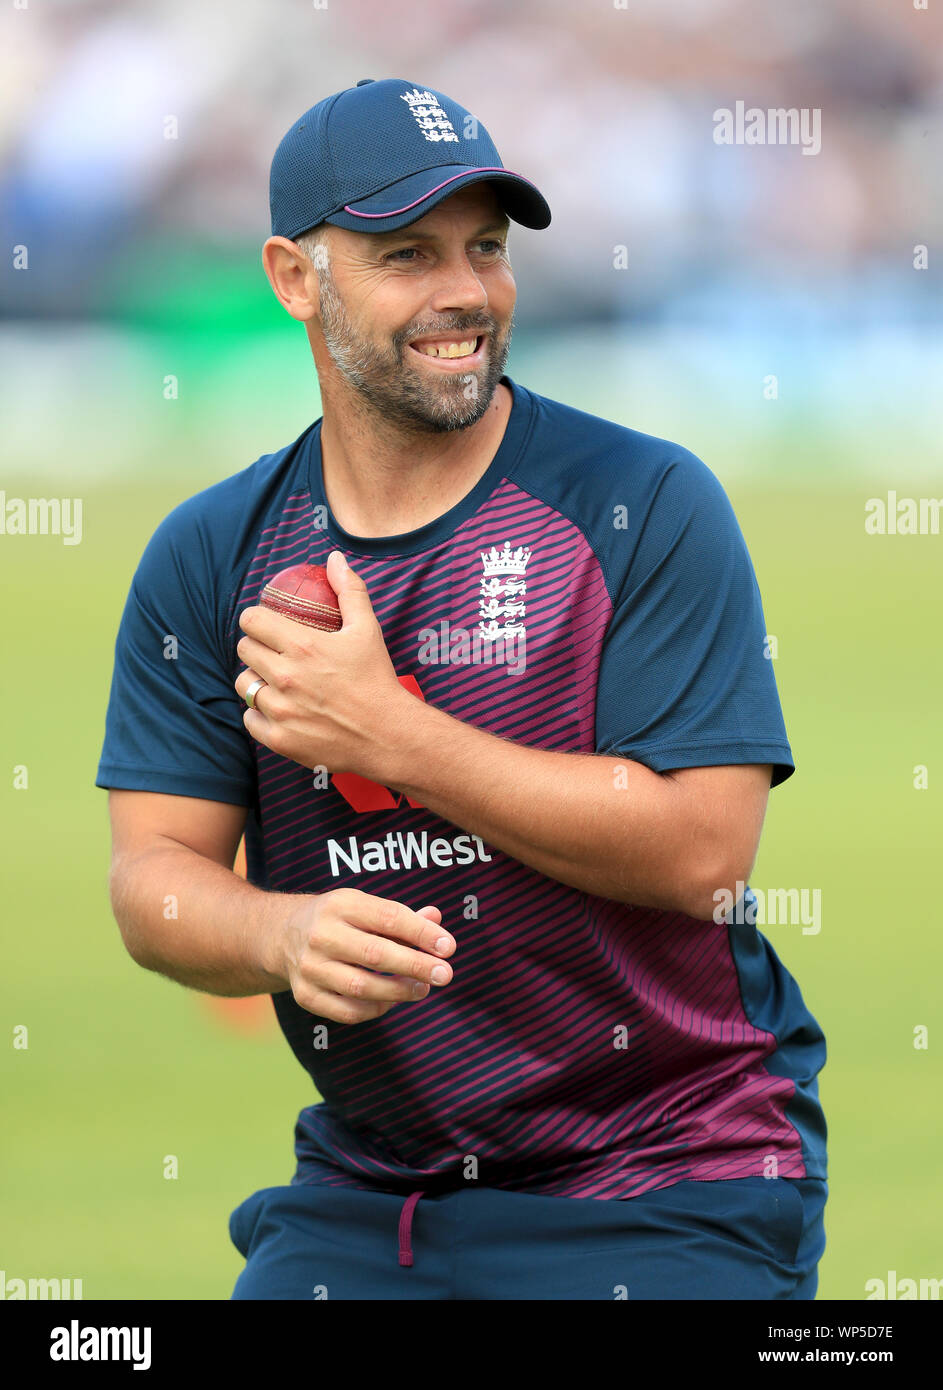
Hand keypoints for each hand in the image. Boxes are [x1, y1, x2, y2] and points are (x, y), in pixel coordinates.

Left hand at [235, 550, 412, 777]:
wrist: (387, 735)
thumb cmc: (377, 680)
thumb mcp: (367, 630)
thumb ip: (349, 591)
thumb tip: (335, 560)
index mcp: (302, 646)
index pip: (251, 621)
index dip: (255, 619)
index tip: (264, 624)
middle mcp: (285, 677)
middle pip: (244, 650)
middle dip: (255, 646)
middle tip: (272, 652)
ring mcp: (280, 710)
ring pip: (244, 684)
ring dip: (256, 679)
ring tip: (276, 681)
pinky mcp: (279, 738)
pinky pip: (250, 718)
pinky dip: (260, 713)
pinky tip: (279, 708)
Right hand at [277, 888, 454, 1024]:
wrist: (282, 934)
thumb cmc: (339, 920)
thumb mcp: (365, 906)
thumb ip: (402, 916)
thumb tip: (436, 921)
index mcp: (341, 904)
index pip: (388, 917)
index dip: (421, 933)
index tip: (449, 947)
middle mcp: (321, 934)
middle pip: (375, 954)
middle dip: (416, 965)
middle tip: (445, 974)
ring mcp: (309, 967)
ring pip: (361, 987)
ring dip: (399, 991)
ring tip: (423, 988)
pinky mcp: (305, 995)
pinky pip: (348, 1011)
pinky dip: (376, 1010)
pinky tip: (392, 1002)